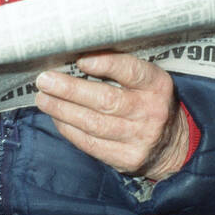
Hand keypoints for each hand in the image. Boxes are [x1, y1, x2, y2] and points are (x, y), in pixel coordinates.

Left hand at [36, 53, 188, 180]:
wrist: (171, 144)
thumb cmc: (149, 102)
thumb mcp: (147, 81)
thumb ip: (121, 70)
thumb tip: (77, 55)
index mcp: (157, 85)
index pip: (132, 72)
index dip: (106, 65)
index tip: (80, 60)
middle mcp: (151, 112)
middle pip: (106, 101)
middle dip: (71, 90)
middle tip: (45, 80)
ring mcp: (139, 138)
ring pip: (94, 124)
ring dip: (63, 110)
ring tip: (43, 98)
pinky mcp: (126, 159)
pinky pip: (91, 144)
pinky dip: (69, 130)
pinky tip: (57, 118)